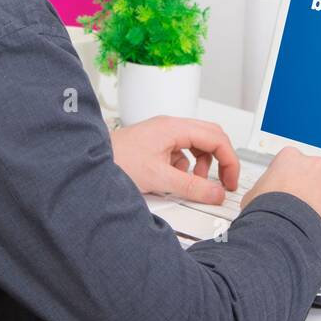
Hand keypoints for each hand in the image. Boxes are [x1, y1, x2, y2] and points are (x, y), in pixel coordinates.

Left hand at [110, 115, 239, 204]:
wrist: (89, 161)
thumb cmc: (117, 161)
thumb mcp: (160, 178)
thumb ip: (192, 187)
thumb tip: (216, 193)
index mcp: (174, 127)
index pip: (216, 138)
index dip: (229, 160)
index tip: (230, 181)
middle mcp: (170, 126)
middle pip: (210, 137)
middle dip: (220, 160)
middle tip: (224, 182)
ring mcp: (163, 133)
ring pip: (196, 145)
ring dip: (202, 165)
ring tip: (194, 182)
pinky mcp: (156, 144)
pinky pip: (181, 152)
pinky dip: (185, 167)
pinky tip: (174, 180)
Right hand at [242, 147, 320, 238]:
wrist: (277, 229)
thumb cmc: (264, 214)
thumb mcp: (254, 195)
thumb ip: (263, 190)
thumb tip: (259, 198)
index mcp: (291, 160)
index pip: (300, 158)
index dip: (301, 173)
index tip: (299, 184)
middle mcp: (315, 167)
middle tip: (318, 197)